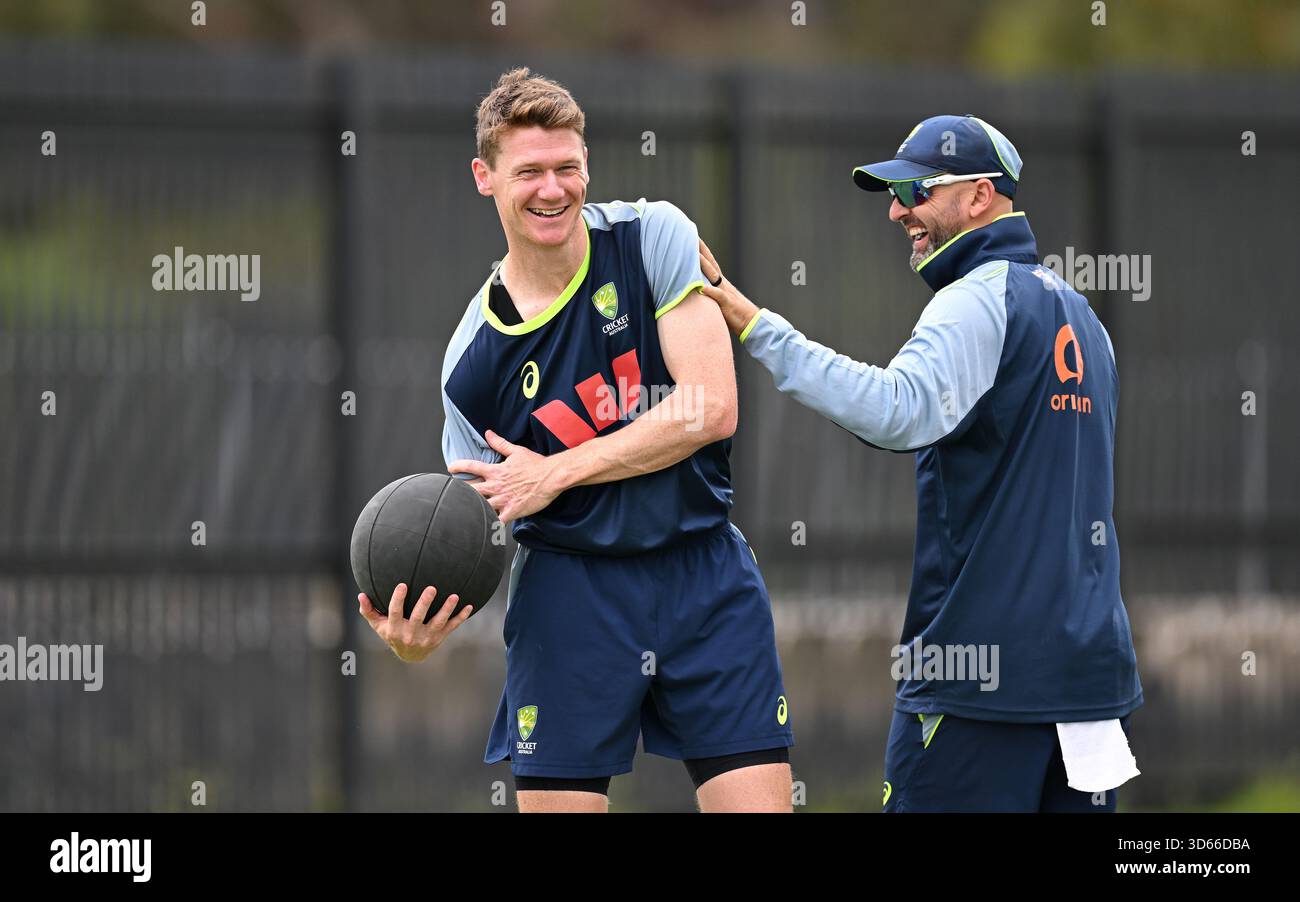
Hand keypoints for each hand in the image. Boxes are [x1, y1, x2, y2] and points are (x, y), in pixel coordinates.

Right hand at [358, 583, 471, 662]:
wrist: (410, 657)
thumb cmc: (392, 634)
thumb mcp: (378, 625)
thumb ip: (368, 611)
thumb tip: (360, 595)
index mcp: (395, 629)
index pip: (395, 612)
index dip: (398, 599)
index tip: (402, 585)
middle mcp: (411, 634)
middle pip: (418, 617)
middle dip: (425, 603)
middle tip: (432, 588)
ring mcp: (427, 637)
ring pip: (438, 622)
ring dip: (447, 609)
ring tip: (455, 596)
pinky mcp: (439, 638)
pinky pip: (452, 627)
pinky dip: (461, 617)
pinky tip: (469, 606)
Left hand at [447, 430, 565, 523]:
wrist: (551, 477)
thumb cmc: (536, 464)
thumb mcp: (517, 451)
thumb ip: (500, 443)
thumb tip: (488, 434)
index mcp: (496, 471)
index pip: (471, 466)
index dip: (458, 466)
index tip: (451, 468)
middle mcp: (496, 485)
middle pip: (470, 490)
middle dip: (460, 492)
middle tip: (454, 494)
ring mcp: (502, 499)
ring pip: (480, 506)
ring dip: (471, 509)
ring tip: (462, 513)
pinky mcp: (511, 511)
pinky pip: (497, 521)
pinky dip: (489, 526)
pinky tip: (483, 531)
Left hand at [698, 237, 759, 337]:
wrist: (752, 322)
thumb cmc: (734, 314)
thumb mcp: (719, 301)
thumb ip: (710, 294)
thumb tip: (697, 290)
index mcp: (720, 283)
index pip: (709, 264)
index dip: (701, 252)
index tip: (692, 239)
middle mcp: (723, 284)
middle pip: (710, 264)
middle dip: (701, 250)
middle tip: (690, 237)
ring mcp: (726, 292)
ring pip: (714, 275)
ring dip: (704, 265)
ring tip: (694, 254)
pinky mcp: (728, 303)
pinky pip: (719, 296)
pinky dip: (711, 291)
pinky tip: (703, 287)